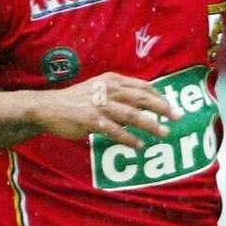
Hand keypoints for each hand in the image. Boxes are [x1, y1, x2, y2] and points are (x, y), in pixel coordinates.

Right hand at [35, 72, 179, 149]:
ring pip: (132, 115)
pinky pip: (115, 131)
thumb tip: (142, 104)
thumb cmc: (75, 101)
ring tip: (164, 133)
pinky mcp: (91, 120)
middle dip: (163, 108)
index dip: (159, 96)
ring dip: (150, 125)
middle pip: (142, 98)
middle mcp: (108, 89)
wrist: (47, 107)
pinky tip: (139, 146)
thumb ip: (119, 94)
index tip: (172, 106)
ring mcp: (99, 105)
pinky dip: (129, 139)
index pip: (142, 86)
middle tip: (178, 117)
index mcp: (112, 80)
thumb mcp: (98, 89)